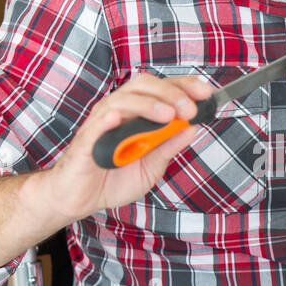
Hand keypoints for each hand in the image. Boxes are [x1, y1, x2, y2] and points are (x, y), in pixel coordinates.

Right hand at [42, 72, 214, 220]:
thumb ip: (169, 147)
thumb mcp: (152, 166)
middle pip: (143, 85)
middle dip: (170, 93)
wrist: (80, 199)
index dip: (184, 86)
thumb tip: (192, 128)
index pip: (161, 89)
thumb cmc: (112, 179)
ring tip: (167, 116)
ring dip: (147, 104)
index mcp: (137, 115)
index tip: (206, 93)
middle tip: (189, 109)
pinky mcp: (85, 141)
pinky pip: (96, 125)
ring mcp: (101, 124)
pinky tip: (119, 119)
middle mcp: (119, 112)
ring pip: (122, 100)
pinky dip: (108, 120)